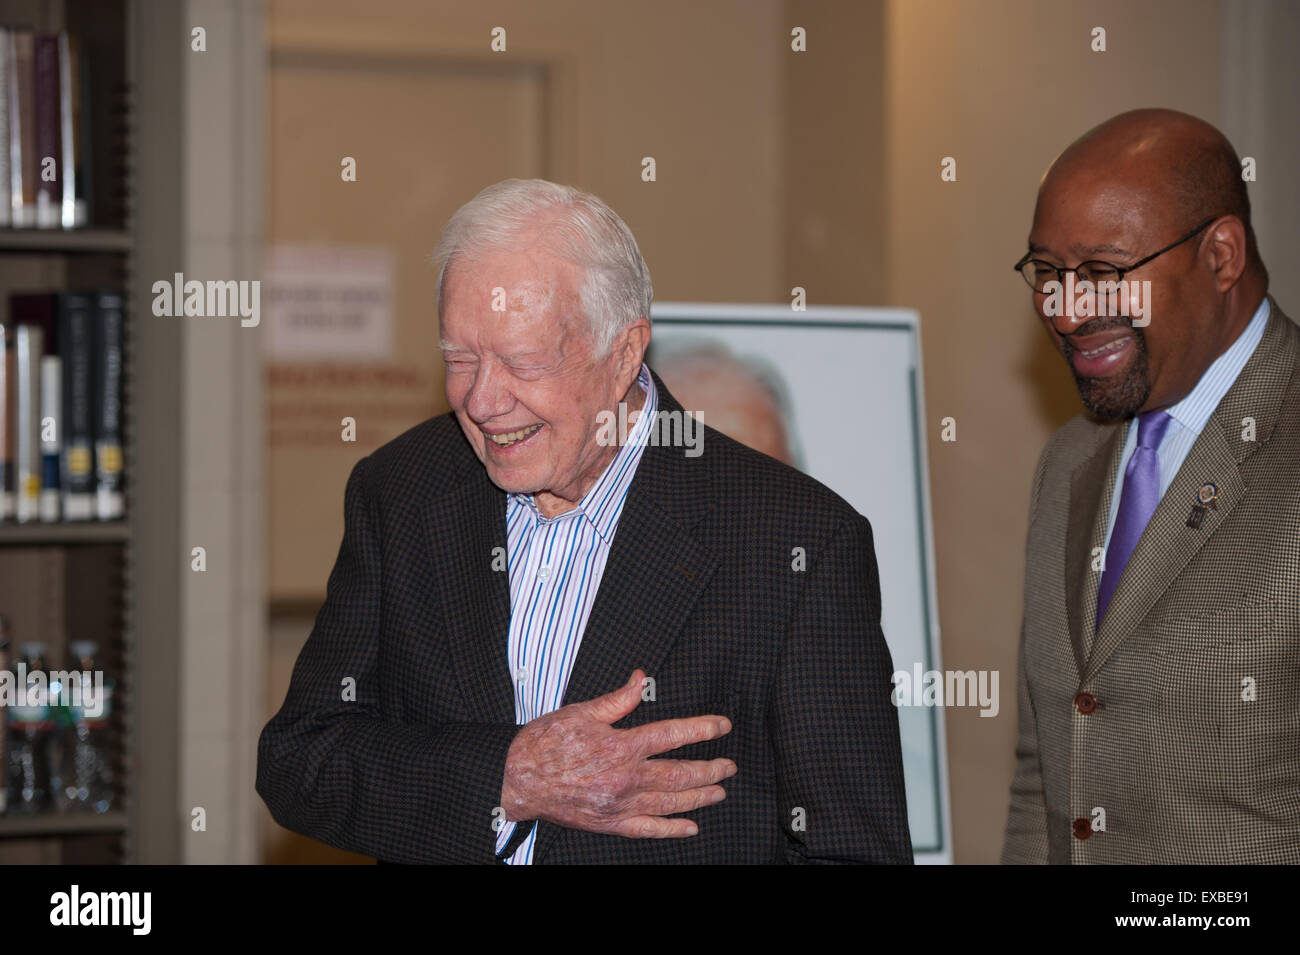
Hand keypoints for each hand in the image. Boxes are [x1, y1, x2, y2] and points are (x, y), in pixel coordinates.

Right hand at [499, 669, 736, 837]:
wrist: (516, 780)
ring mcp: (619, 804)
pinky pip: (648, 830)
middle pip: (679, 773)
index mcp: (620, 745)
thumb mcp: (582, 712)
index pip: (672, 735)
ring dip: (699, 797)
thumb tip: (641, 679)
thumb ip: (618, 699)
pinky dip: (671, 830)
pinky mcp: (610, 823)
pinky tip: (690, 827)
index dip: (702, 729)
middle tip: (729, 765)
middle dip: (710, 769)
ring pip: (670, 802)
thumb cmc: (544, 744)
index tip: (722, 726)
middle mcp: (625, 777)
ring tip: (719, 791)